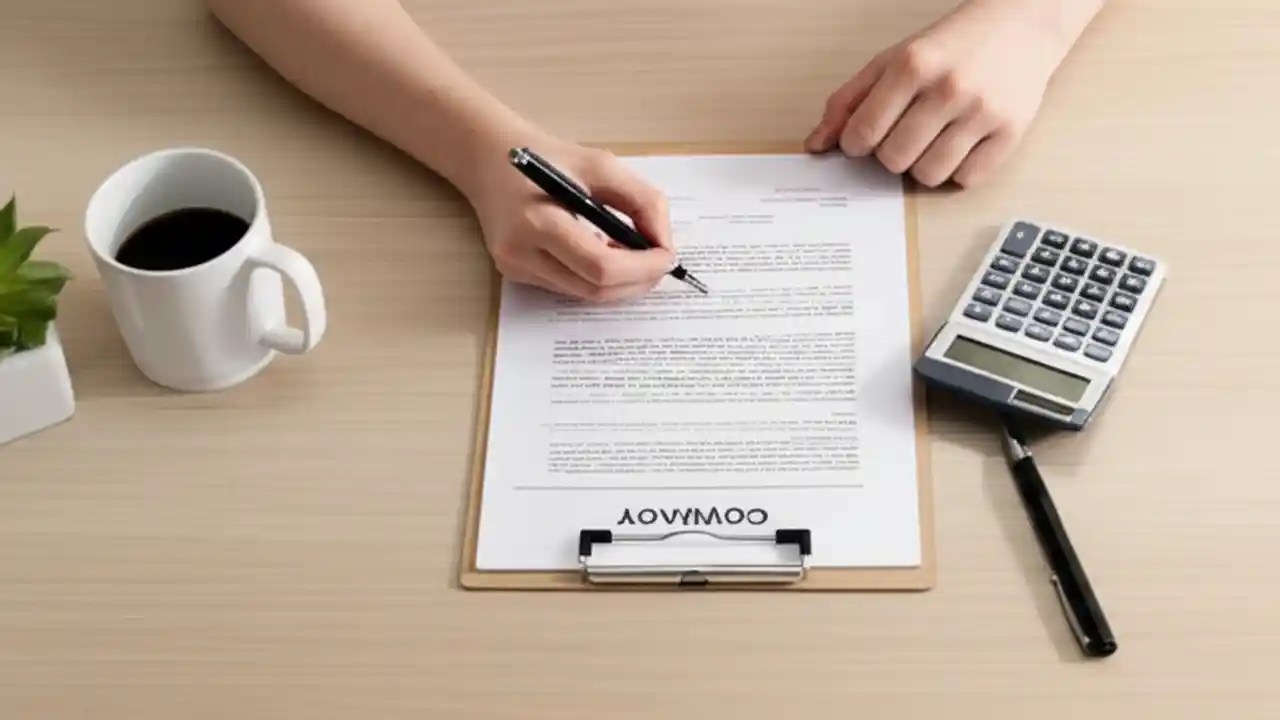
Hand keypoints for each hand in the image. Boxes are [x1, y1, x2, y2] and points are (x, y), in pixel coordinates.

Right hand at [466, 136, 675, 301]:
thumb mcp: (601, 165)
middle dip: (638, 281)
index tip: (668, 256)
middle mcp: (521, 253)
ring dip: (621, 283)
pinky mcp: (514, 274)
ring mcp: (515, 268)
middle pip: (595, 289)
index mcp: (539, 221)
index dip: (642, 268)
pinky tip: (606, 256)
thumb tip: (664, 245)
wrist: (489, 158)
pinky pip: (568, 287)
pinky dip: (597, 278)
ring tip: (635, 257)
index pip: (601, 266)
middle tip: (660, 263)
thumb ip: (641, 202)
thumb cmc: (549, 156)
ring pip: (585, 295)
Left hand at [805, 0, 1080, 187]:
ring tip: (933, 139)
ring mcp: (983, 112)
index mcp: (912, 66)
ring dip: (923, 165)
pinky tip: (961, 144)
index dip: (856, 144)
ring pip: (929, 175)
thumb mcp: (892, 60)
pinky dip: (958, 170)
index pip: (862, 134)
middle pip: (893, 160)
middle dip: (890, 154)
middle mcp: (949, 88)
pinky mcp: (1011, 132)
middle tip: (904, 133)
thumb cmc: (951, 46)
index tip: (865, 137)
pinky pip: (966, 179)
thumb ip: (849, 100)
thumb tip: (816, 144)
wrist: (1022, 25)